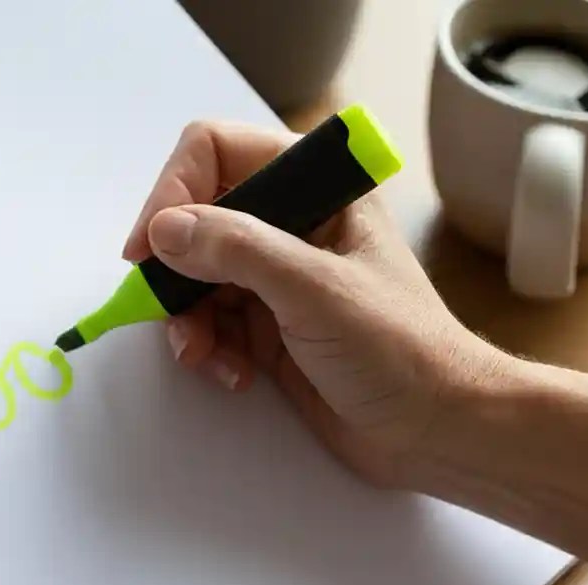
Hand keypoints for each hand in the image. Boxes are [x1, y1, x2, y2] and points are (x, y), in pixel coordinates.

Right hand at [122, 120, 507, 487]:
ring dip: (185, 316)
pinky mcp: (267, 325)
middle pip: (194, 215)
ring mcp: (276, 275)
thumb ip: (237, 250)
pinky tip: (234, 374)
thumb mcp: (314, 290)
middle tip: (160, 306)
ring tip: (201, 354)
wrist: (438, 430)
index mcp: (318, 186)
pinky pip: (208, 321)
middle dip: (173, 266)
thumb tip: (164, 230)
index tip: (149, 245)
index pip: (218, 151)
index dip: (174, 189)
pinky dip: (206, 347)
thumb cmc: (399, 349)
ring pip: (192, 274)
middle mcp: (291, 222)